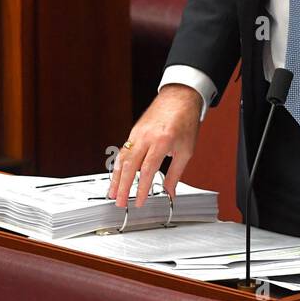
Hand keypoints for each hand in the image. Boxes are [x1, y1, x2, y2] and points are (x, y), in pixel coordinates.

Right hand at [107, 85, 201, 207]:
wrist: (180, 98)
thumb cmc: (186, 121)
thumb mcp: (186, 150)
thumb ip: (176, 173)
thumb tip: (170, 192)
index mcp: (162, 142)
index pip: (147, 170)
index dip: (141, 189)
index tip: (139, 202)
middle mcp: (146, 137)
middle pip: (129, 166)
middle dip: (122, 187)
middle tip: (119, 203)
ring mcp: (137, 134)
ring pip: (122, 159)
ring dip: (116, 178)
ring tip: (113, 193)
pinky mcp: (134, 131)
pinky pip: (123, 151)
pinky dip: (118, 165)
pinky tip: (116, 176)